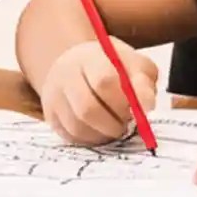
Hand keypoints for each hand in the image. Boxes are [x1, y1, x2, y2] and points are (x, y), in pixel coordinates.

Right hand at [37, 38, 158, 144]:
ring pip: (78, 126)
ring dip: (103, 134)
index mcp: (88, 57)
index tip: (139, 110)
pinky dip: (91, 138)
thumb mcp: (133, 64)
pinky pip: (70, 136)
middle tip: (126, 122)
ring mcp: (53, 96)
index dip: (124, 101)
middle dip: (114, 123)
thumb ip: (143, 83)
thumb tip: (147, 106)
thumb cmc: (113, 67)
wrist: (78, 64)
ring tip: (115, 125)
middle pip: (87, 108)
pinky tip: (100, 129)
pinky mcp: (50, 115)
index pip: (104, 81)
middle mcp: (65, 75)